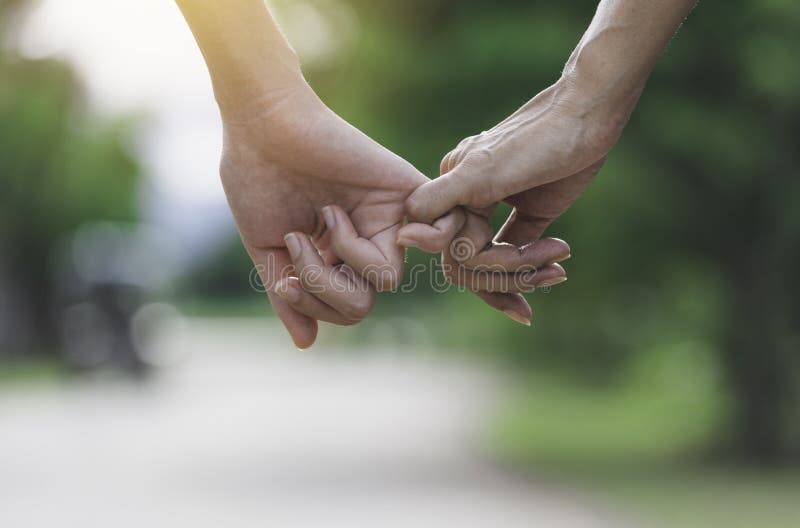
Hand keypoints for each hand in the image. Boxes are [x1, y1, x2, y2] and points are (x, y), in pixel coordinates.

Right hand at [221, 81, 459, 347]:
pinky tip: (366, 225)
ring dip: (343, 259)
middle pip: (361, 303)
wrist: (261, 127)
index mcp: (333, 257)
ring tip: (323, 219)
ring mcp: (385, 219)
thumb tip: (307, 344)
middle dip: (322, 287)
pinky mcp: (405, 192)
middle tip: (297, 245)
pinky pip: (432, 235)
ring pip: (386, 280)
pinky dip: (413, 240)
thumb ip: (291, 296)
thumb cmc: (257, 180)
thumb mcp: (269, 250)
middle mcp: (362, 241)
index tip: (282, 276)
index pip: (342, 309)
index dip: (312, 304)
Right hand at [397, 79, 624, 323]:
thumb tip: (404, 236)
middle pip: (474, 264)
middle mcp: (468, 200)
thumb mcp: (481, 171)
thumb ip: (440, 200)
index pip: (453, 253)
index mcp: (451, 191)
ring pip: (496, 263)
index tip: (517, 252)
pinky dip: (536, 263)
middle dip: (510, 273)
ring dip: (527, 271)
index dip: (484, 264)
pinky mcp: (529, 210)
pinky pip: (519, 250)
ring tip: (560, 268)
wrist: (589, 113)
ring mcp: (498, 206)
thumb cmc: (537, 138)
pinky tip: (559, 267)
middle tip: (551, 265)